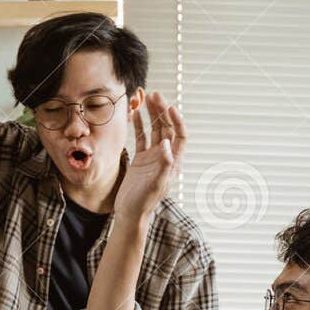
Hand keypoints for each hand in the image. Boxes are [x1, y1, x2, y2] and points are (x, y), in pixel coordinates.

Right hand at [117, 91, 184, 221]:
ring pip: (153, 130)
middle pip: (166, 128)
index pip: (179, 135)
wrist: (130, 214)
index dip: (176, 120)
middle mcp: (164, 157)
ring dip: (151, 114)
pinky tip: (135, 113)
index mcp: (173, 162)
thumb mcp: (156, 183)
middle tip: (154, 95)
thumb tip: (166, 142)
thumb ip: (164, 163)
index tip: (169, 107)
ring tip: (145, 98)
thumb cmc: (144, 202)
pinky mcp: (140, 159)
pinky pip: (141, 137)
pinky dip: (139, 125)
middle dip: (162, 111)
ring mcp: (152, 157)